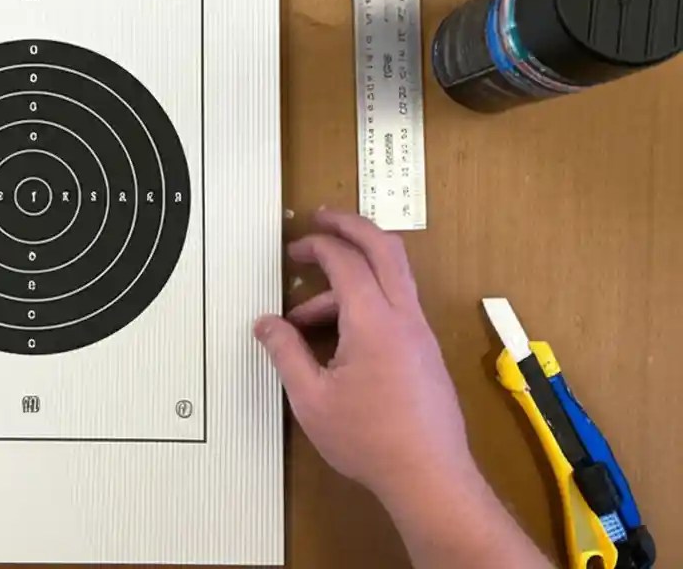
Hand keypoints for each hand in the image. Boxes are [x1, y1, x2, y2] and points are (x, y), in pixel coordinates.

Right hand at [254, 209, 474, 500]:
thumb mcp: (311, 398)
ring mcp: (420, 333)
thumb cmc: (369, 440)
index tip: (293, 250)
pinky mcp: (425, 351)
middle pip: (385, 248)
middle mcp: (404, 317)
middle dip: (351, 227)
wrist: (430, 475)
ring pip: (392, 278)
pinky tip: (337, 338)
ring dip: (354, 275)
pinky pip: (396, 306)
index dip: (317, 247)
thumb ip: (285, 353)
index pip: (346, 262)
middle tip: (322, 221)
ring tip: (307, 315)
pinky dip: (366, 300)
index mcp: (374, 322)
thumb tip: (266, 324)